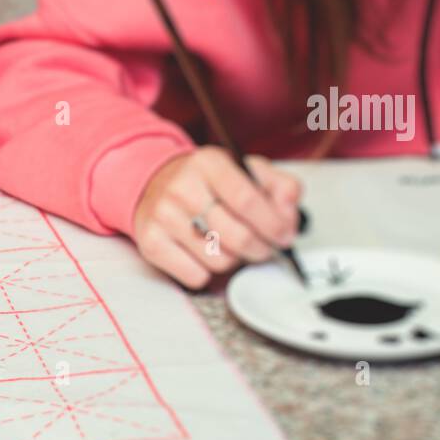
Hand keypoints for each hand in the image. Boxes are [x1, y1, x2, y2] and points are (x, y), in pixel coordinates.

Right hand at [132, 145, 301, 288]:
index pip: (247, 200)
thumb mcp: (244, 171)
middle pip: (237, 236)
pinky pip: (195, 276)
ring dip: (233, 260)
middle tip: (264, 248)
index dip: (273, 224)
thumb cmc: (205, 183)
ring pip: (218, 261)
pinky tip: (203, 254)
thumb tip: (289, 214)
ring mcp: (163, 216)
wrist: (154, 185)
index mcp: (209, 163)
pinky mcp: (150, 242)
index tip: (284, 236)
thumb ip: (279, 187)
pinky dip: (206, 272)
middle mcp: (182, 187)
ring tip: (229, 246)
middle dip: (260, 249)